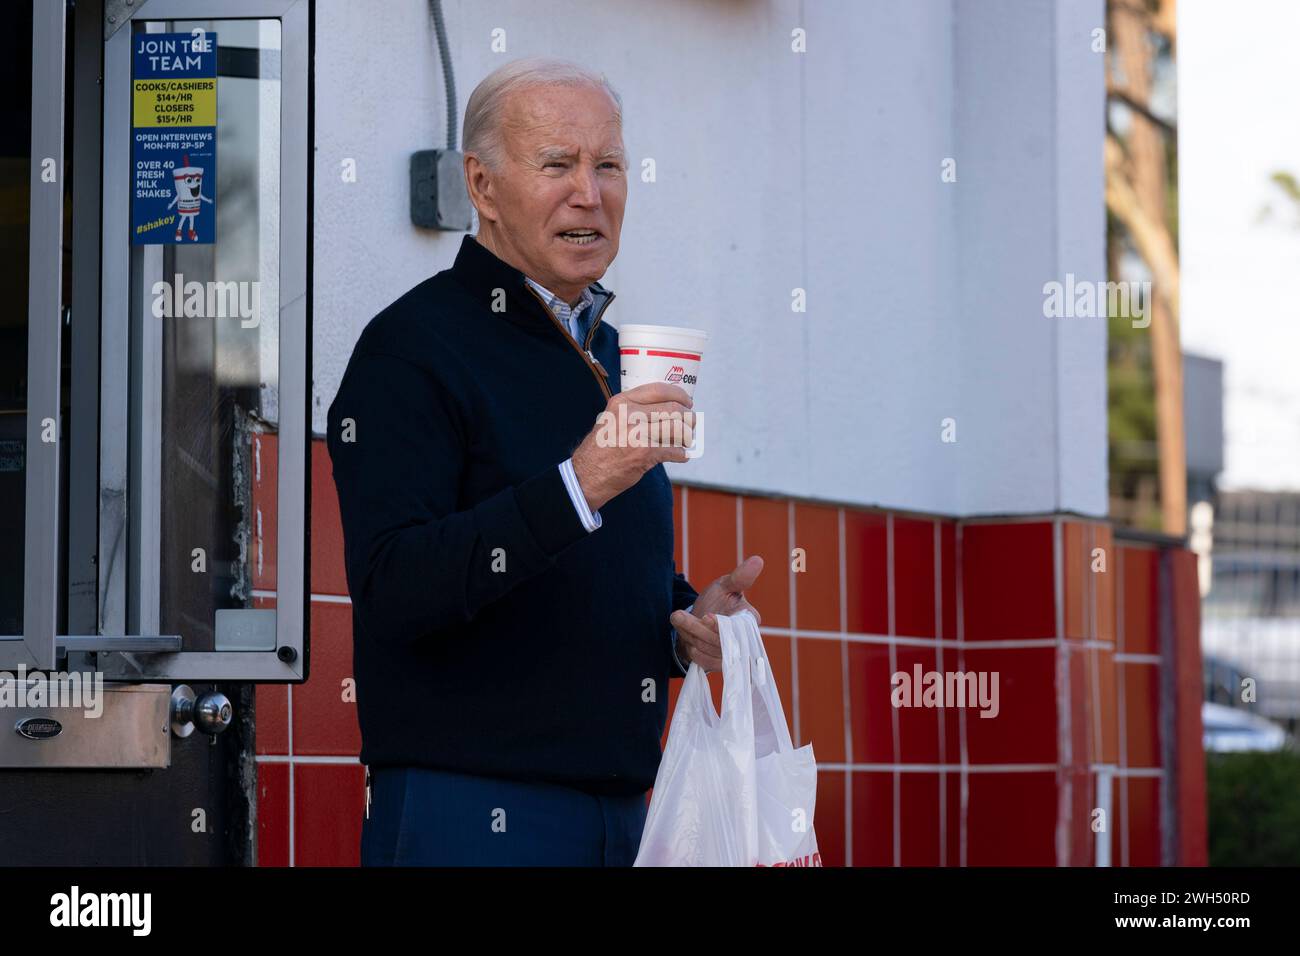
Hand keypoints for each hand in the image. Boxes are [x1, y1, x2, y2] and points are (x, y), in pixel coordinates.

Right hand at [571, 383, 695, 511]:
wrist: (588, 474)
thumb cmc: (603, 448)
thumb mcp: (612, 417)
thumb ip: (635, 409)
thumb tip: (668, 407)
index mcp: (622, 401)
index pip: (659, 389)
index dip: (679, 395)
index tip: (687, 401)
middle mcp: (629, 414)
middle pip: (673, 409)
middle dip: (688, 417)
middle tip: (690, 423)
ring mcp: (637, 433)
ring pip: (677, 428)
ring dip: (687, 435)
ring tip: (686, 439)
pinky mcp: (645, 453)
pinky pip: (674, 451)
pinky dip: (681, 454)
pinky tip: (680, 455)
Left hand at [671, 556, 763, 672]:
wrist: (700, 620)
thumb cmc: (717, 600)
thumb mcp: (725, 585)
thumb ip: (740, 577)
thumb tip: (757, 560)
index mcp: (749, 620)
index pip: (737, 628)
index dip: (720, 625)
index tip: (706, 617)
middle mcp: (743, 641)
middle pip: (718, 639)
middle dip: (695, 627)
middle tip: (677, 615)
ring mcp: (730, 655)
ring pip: (706, 648)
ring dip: (688, 633)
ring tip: (678, 618)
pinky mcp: (717, 665)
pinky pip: (701, 659)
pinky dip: (689, 646)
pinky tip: (686, 635)